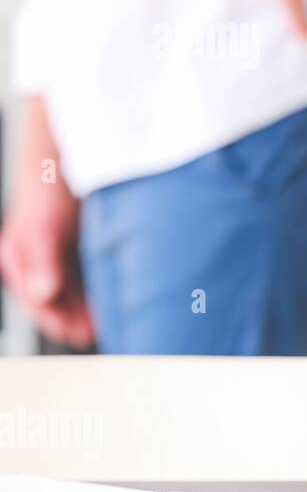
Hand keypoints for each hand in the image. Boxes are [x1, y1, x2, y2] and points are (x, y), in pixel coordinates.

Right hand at [0, 160, 93, 348]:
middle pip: (50, 301)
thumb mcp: (46, 226)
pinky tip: (103, 302)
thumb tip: (44, 294)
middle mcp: (27, 260)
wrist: (59, 158)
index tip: (86, 333)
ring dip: (80, 311)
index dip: (61, 320)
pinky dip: (85, 294)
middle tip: (101, 332)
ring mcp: (44, 255)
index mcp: (17, 259)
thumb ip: (44, 260)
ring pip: (62, 293)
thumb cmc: (50, 190)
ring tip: (104, 323)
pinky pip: (72, 279)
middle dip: (73, 319)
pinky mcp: (62, 249)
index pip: (38, 301)